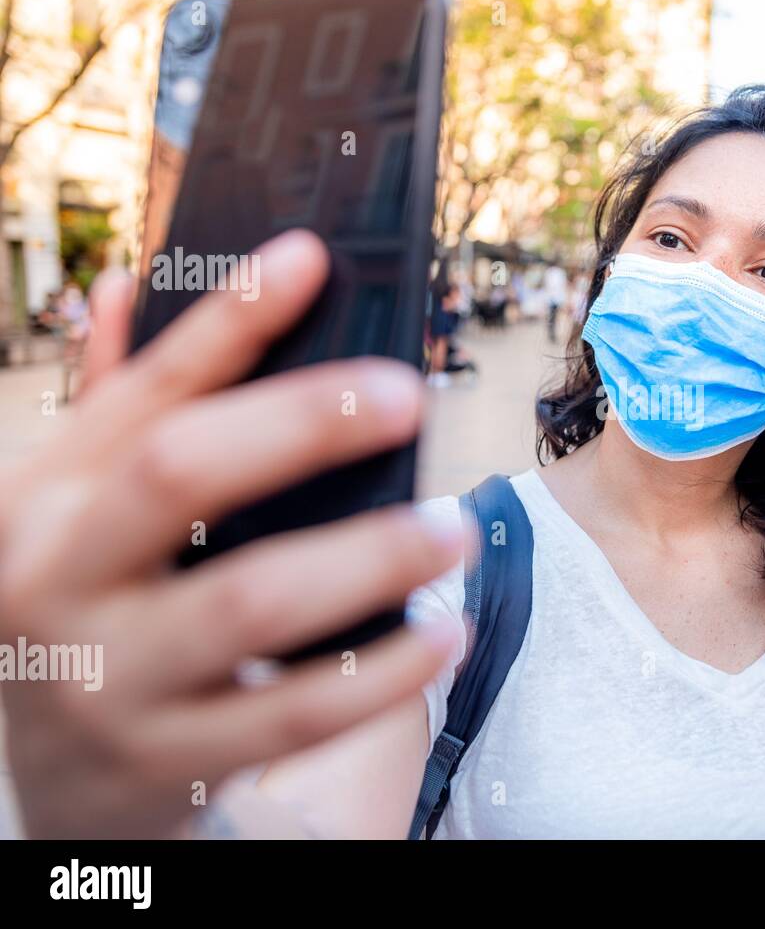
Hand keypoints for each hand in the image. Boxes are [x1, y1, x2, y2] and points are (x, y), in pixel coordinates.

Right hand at [0, 230, 460, 837]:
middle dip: (303, 423)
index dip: (229, 318)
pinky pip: (298, 714)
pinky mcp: (171, 761)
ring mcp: (110, 679)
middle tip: (411, 394)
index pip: (144, 390)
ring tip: (453, 529)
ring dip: (372, 556)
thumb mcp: (76, 509)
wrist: (60, 776)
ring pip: (253, 601)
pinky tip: (445, 635)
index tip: (310, 259)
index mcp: (41, 499)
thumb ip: (116, 411)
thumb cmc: (90, 606)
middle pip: (182, 473)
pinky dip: (385, 671)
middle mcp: (57, 578)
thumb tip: (131, 287)